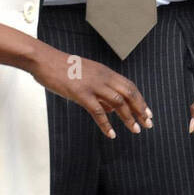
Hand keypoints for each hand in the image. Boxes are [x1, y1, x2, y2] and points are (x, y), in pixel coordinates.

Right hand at [30, 45, 151, 139]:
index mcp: (105, 71)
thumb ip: (100, 90)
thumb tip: (112, 109)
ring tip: (135, 130)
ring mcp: (92, 84)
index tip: (148, 113)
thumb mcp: (87, 76)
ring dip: (128, 118)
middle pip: (129, 93)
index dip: (140, 100)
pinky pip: (98, 111)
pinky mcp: (81, 93)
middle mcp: (102, 76)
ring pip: (118, 102)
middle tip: (148, 124)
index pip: (129, 86)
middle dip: (140, 109)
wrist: (45, 60)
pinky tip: (111, 134)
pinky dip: (106, 124)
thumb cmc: (64, 68)